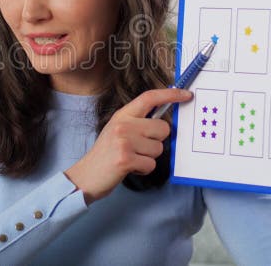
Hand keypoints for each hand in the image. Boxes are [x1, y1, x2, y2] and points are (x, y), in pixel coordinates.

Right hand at [64, 88, 192, 203]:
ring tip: (131, 158)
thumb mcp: (117, 131)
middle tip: (139, 148)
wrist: (85, 175)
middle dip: (156, 141)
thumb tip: (164, 123)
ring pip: (158, 148)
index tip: (186, 95)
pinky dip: (143, 169)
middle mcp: (123, 125)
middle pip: (163, 128)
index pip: (149, 98)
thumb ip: (137, 123)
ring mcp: (124, 141)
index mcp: (122, 115)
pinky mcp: (125, 159)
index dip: (170, 95)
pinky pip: (151, 164)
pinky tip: (129, 167)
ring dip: (148, 157)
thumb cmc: (105, 155)